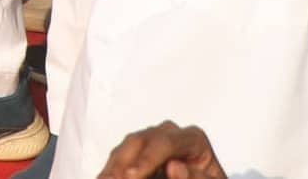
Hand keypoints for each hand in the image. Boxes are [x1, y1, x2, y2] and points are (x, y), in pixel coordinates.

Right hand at [98, 122, 224, 178]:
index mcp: (192, 139)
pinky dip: (111, 171)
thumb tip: (173, 166)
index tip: (132, 177)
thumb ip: (196, 177)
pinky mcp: (137, 153)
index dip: (147, 159)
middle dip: (123, 164)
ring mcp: (151, 141)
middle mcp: (169, 134)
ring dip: (112, 168)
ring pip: (124, 149)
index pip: (166, 143)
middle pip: (139, 141)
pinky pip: (119, 159)